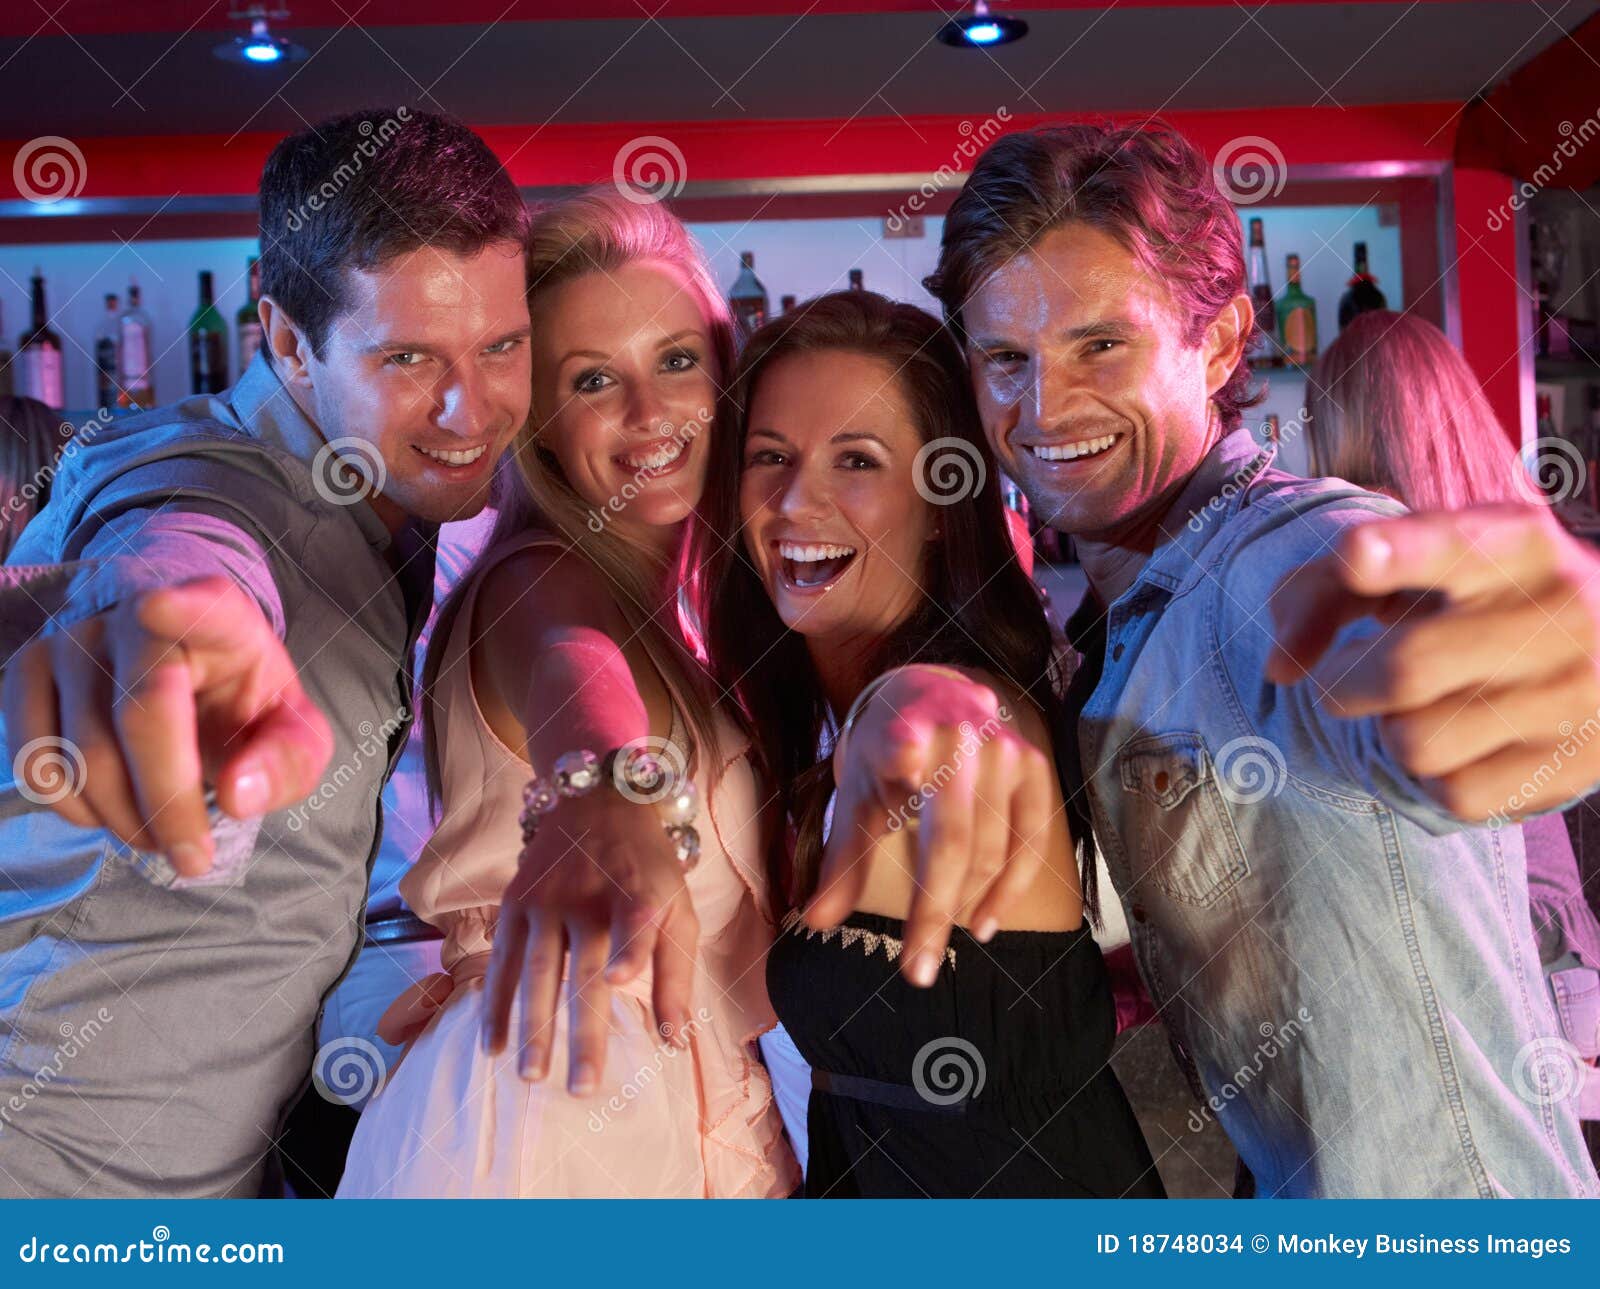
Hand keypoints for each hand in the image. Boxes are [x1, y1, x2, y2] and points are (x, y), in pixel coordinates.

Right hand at [2, 575, 332, 874]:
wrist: (191, 679)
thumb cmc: (243, 707)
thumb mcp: (291, 734)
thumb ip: (286, 763)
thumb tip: (235, 798)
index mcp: (220, 618)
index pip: (200, 606)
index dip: (179, 608)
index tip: (160, 607)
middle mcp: (137, 620)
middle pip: (137, 715)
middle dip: (165, 803)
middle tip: (192, 857)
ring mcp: (74, 641)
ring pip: (81, 750)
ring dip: (123, 817)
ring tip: (161, 833)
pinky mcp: (29, 672)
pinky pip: (35, 760)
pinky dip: (76, 808)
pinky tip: (113, 810)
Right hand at [479, 788, 697, 1092]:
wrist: (597, 799)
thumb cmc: (648, 867)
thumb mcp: (678, 907)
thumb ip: (676, 974)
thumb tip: (675, 1043)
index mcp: (640, 894)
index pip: (637, 921)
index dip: (630, 949)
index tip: (618, 980)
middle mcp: (590, 897)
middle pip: (584, 972)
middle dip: (583, 1033)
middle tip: (583, 1088)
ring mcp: (547, 899)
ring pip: (538, 972)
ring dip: (533, 1028)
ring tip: (532, 1077)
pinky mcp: (515, 901)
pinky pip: (502, 961)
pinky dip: (495, 1004)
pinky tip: (493, 1045)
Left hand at [804, 665, 1054, 985]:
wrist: (938, 693)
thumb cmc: (888, 751)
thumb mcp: (858, 791)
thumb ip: (843, 858)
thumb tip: (814, 922)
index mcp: (901, 728)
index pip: (901, 741)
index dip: (903, 751)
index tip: (906, 764)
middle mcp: (958, 735)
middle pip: (951, 834)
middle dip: (933, 910)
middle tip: (916, 971)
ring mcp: (1004, 749)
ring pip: (991, 846)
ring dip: (964, 907)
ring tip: (934, 952)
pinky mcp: (1036, 766)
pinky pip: (1031, 841)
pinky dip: (1008, 888)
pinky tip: (983, 923)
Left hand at [1267, 503, 1599, 819]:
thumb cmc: (1476, 599)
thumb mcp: (1413, 567)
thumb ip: (1325, 592)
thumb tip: (1280, 667)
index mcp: (1516, 544)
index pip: (1454, 544)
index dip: (1398, 552)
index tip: (1358, 557)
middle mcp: (1560, 610)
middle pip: (1406, 669)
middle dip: (1345, 683)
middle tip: (1344, 677)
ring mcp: (1578, 690)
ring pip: (1418, 743)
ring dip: (1391, 732)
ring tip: (1417, 705)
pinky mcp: (1579, 761)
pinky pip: (1456, 794)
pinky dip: (1434, 777)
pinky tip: (1458, 742)